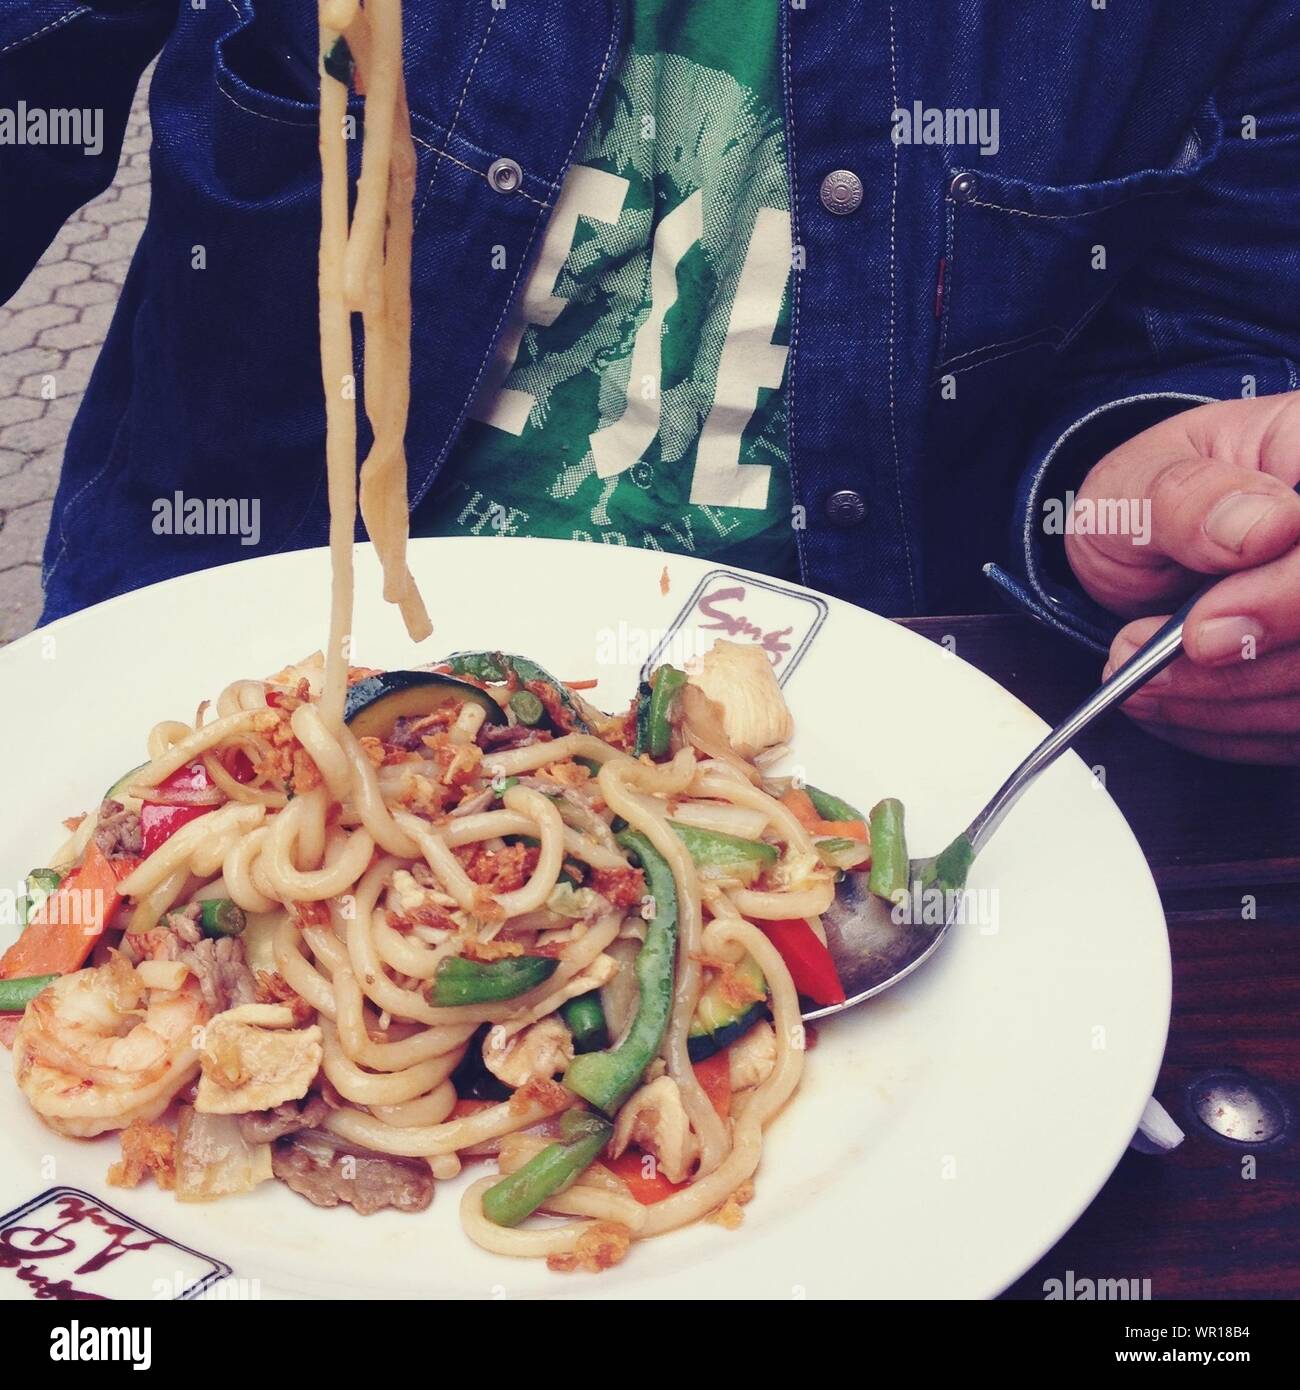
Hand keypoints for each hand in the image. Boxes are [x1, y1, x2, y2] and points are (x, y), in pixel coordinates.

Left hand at [1065, 391, 1299, 763]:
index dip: (1288, 598)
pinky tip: (1175, 700)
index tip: (1201, 629)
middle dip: (1237, 668)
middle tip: (1136, 654)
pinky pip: (1295, 730)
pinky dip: (1227, 727)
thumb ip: (1187, 500)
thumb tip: (1262, 525)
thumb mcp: (1134, 486)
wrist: (1143, 549)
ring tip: (1141, 677)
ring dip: (1220, 703)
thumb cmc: (1148, 504)